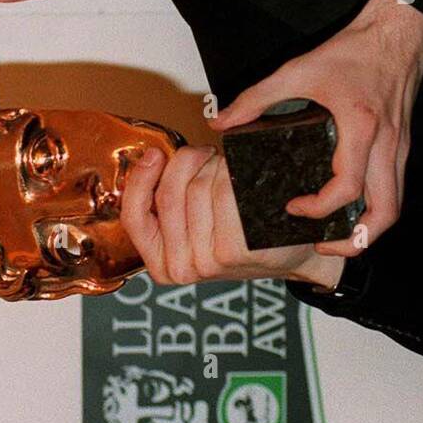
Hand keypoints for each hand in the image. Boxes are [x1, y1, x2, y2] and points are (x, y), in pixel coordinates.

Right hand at [119, 145, 342, 287]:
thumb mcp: (194, 226)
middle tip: (207, 157)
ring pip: (199, 188)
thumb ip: (169, 201)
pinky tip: (241, 181)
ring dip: (213, 166)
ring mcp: (209, 261)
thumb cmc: (239, 232)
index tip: (153, 155)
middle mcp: (182, 267)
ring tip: (227, 172)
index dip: (140, 180)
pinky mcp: (236, 249)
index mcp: (162, 263)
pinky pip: (224, 192)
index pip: (134, 217)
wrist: (288, 253)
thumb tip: (151, 158)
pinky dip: (232, 175)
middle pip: (170, 193)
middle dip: (188, 163)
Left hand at [208, 0, 422, 257]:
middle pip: (385, 213)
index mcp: (360, 129)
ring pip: (394, 206)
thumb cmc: (355, 51)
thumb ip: (257, 97)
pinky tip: (352, 206)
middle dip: (354, 240)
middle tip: (323, 244)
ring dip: (369, 229)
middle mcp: (385, 145)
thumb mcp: (299, 70)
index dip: (318, 209)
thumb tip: (223, 121)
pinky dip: (375, 207)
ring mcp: (398, 148)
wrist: (396, 34)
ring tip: (339, 236)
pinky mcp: (402, 146)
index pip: (346, 188)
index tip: (293, 207)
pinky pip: (394, 189)